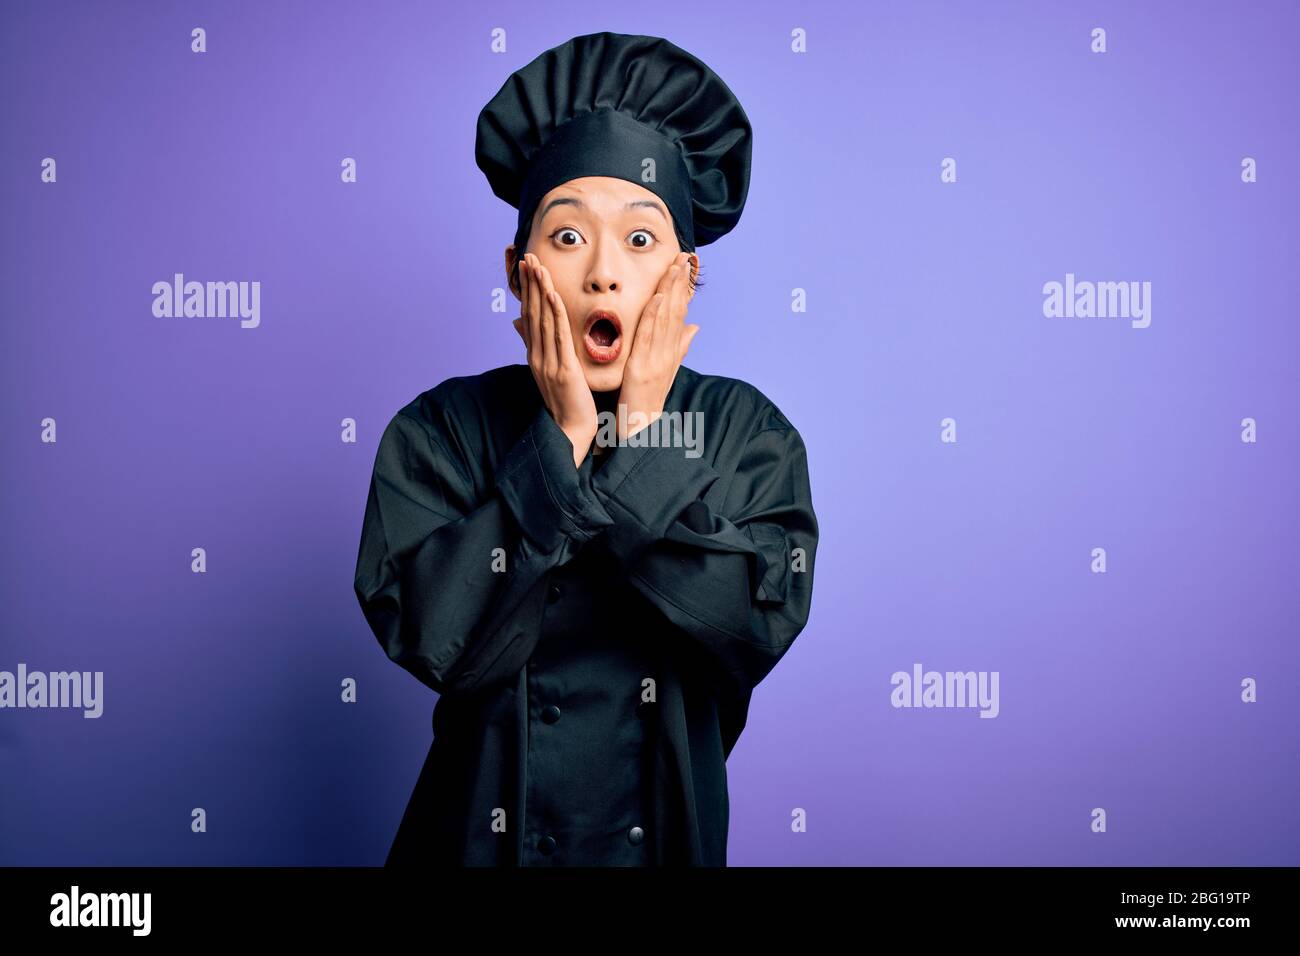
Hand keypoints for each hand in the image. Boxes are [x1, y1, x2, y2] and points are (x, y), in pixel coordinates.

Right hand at [513, 253, 596, 467]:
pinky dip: (555, 314)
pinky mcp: (563, 370)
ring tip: (537, 266)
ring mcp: (548, 362)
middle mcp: (537, 356)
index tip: (525, 266)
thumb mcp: (549, 370)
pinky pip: (558, 337)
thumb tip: (519, 322)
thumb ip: (537, 345)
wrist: (571, 431)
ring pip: (543, 319)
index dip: (527, 289)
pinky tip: (554, 296)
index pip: (529, 315)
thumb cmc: (566, 402)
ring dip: (540, 291)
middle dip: (530, 283)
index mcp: (535, 355)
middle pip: (532, 312)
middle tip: (527, 255)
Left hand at [617, 251, 699, 439]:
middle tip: (684, 256)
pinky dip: (655, 316)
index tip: (686, 265)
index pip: (679, 313)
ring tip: (674, 267)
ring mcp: (656, 361)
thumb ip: (679, 348)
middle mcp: (667, 353)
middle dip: (680, 283)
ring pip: (665, 320)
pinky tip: (659, 297)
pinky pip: (649, 339)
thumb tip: (695, 327)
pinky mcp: (642, 369)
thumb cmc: (648, 402)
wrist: (642, 432)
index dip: (683, 288)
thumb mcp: (664, 371)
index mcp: (670, 352)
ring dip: (670, 291)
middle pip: (676, 311)